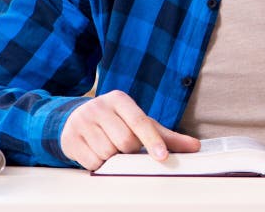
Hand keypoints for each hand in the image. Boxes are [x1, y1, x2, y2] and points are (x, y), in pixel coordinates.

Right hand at [60, 90, 199, 169]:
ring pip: (108, 153)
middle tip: (127, 148)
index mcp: (119, 99)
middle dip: (130, 151)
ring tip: (111, 149)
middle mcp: (100, 107)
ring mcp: (82, 122)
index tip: (162, 156)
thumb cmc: (116, 122)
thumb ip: (166, 135)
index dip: (152, 140)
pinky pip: (92, 162)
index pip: (140, 121)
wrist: (78, 119)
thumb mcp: (140, 123)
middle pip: (125, 140)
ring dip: (114, 159)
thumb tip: (195, 146)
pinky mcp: (70, 138)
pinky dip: (99, 164)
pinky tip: (98, 153)